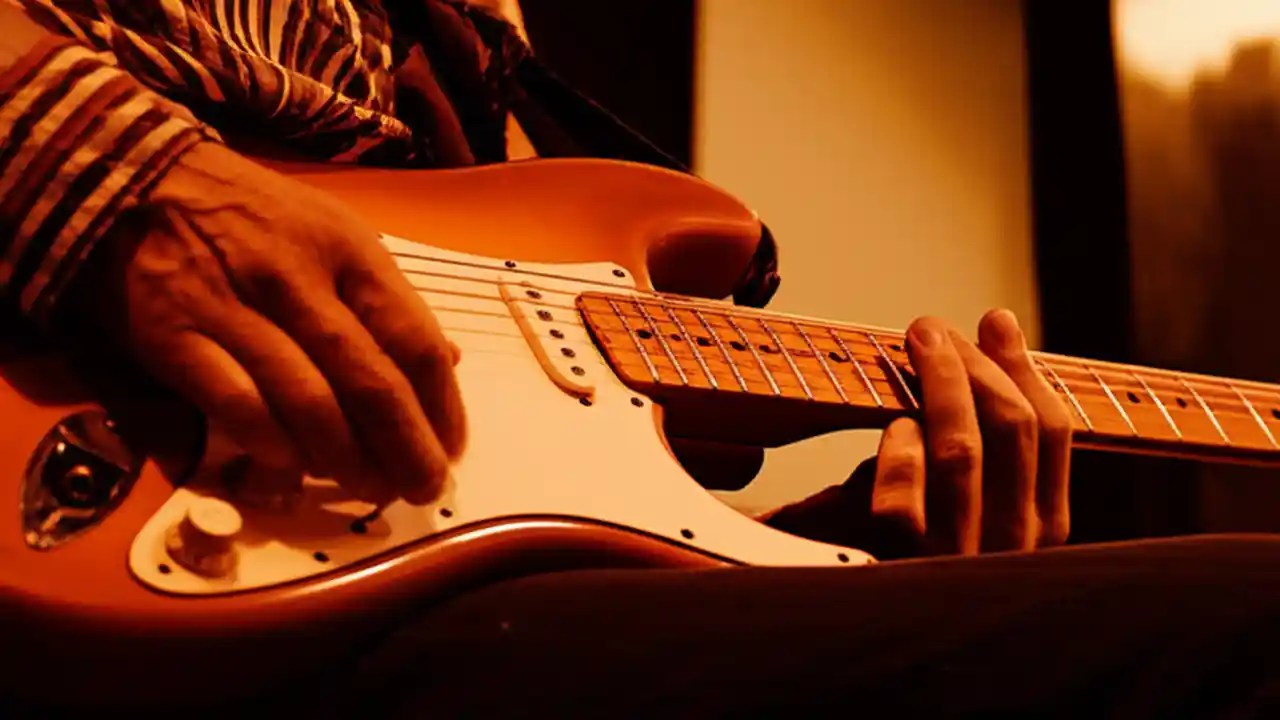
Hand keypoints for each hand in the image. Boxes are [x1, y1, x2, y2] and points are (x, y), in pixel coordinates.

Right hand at [69, 142, 465, 505]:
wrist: (135, 178)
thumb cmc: (254, 215)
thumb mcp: (335, 233)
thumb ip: (387, 299)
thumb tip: (449, 361)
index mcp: (349, 252)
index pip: (415, 340)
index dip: (441, 405)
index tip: (451, 447)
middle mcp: (298, 280)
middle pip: (370, 382)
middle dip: (406, 448)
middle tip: (422, 489)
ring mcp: (234, 308)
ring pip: (308, 402)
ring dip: (346, 459)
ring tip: (369, 489)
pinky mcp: (174, 336)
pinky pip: (236, 404)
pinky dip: (272, 445)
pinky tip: (293, 468)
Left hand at [766, 310, 1072, 557]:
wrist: (840, 630)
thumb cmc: (896, 554)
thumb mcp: (957, 502)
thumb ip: (976, 443)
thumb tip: (978, 346)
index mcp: (1040, 530)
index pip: (1051, 431)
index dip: (1022, 367)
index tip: (994, 324)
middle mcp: (1011, 549)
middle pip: (1010, 427)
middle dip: (972, 363)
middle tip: (932, 329)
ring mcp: (958, 563)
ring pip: (961, 450)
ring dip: (935, 383)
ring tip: (912, 346)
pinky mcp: (900, 570)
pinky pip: (903, 498)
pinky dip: (897, 451)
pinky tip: (889, 429)